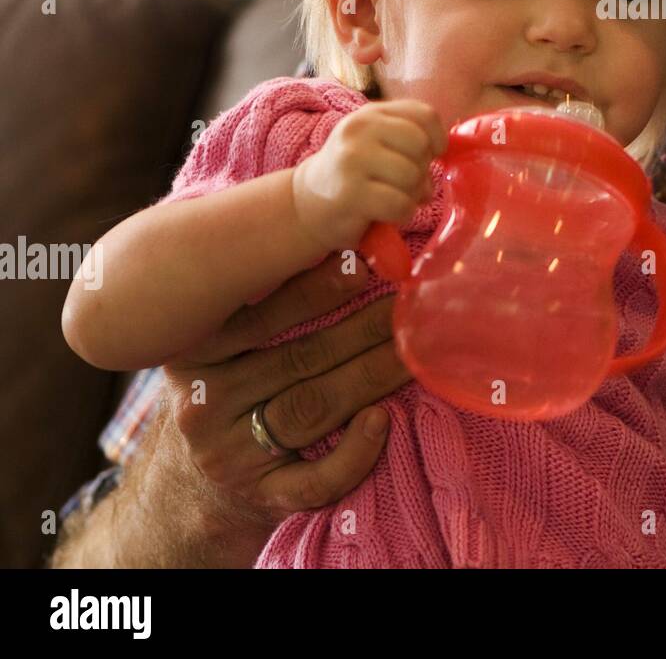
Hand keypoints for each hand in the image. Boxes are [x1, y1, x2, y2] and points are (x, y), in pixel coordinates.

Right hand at [154, 253, 412, 558]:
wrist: (189, 487)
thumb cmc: (228, 383)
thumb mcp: (219, 338)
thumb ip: (256, 292)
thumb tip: (335, 232)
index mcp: (195, 351)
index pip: (259, 315)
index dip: (314, 288)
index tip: (363, 261)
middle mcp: (204, 401)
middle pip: (299, 358)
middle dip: (363, 327)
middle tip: (411, 302)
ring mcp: (230, 453)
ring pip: (313, 407)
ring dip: (372, 375)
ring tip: (414, 348)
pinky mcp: (259, 496)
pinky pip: (312, 478)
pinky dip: (353, 453)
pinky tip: (382, 422)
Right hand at [292, 99, 444, 250]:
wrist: (308, 203)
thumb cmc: (355, 173)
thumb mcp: (378, 143)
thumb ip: (411, 136)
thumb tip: (453, 148)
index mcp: (372, 114)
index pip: (425, 115)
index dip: (437, 140)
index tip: (429, 156)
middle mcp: (359, 130)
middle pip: (421, 145)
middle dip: (423, 170)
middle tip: (408, 183)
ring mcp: (352, 160)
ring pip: (412, 176)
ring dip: (413, 195)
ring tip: (396, 198)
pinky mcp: (350, 193)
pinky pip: (400, 204)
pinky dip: (402, 214)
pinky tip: (388, 214)